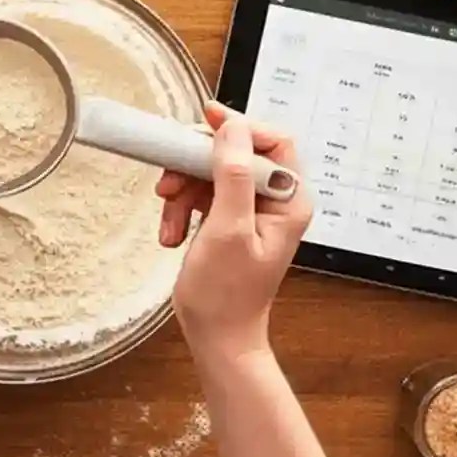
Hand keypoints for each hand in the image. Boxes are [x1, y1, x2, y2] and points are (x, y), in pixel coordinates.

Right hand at [156, 102, 312, 355]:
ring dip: (182, 192)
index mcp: (289, 201)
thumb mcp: (227, 230)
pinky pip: (200, 194)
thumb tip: (232, 128)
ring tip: (168, 220)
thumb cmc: (227, 295)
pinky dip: (180, 209)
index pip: (271, 142)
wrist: (217, 336)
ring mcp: (250, 210)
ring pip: (210, 172)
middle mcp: (274, 201)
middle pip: (234, 153)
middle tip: (170, 182)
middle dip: (196, 166)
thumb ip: (233, 175)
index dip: (239, 127)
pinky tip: (171, 234)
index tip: (206, 119)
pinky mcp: (227, 219)